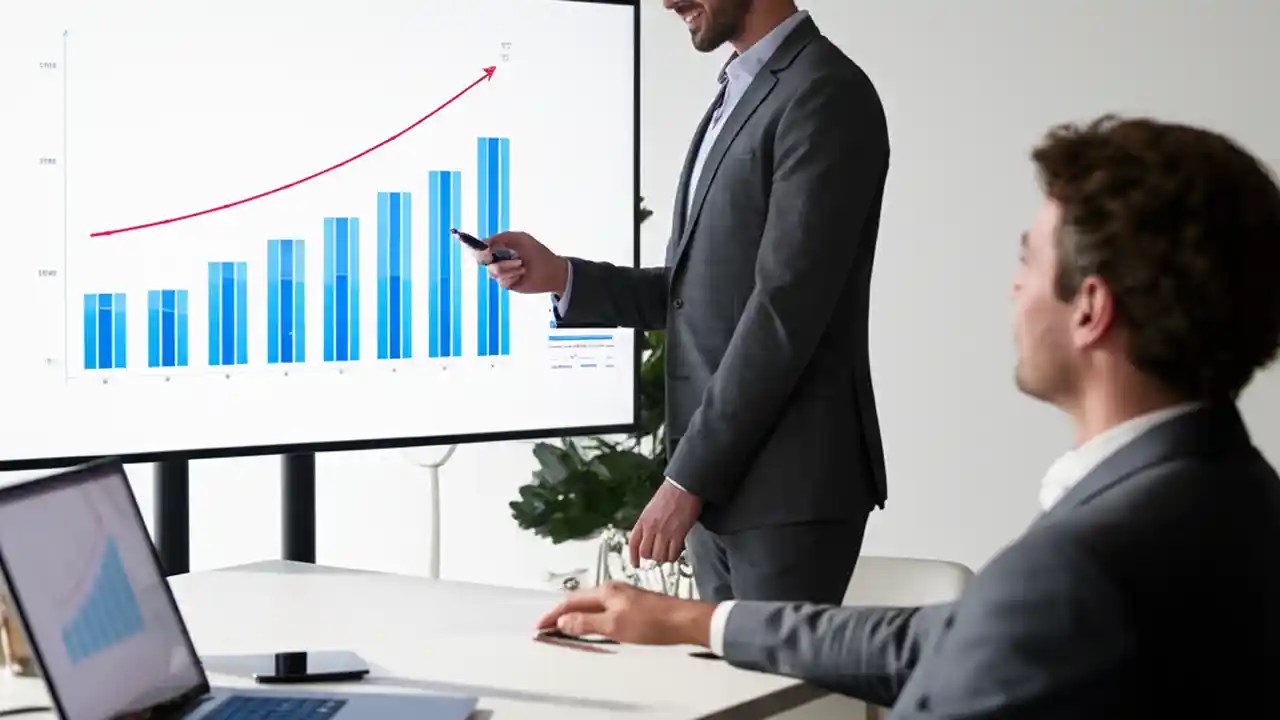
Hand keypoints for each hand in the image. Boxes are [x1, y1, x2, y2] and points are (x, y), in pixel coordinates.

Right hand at [473, 231, 568, 294]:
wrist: (551, 270)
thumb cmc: (537, 252)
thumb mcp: (520, 238)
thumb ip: (501, 238)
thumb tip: (484, 243)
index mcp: (500, 247)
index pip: (481, 247)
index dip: (477, 248)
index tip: (482, 248)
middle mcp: (499, 259)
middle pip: (481, 260)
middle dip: (487, 258)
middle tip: (492, 256)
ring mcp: (503, 272)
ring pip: (492, 271)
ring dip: (507, 267)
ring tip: (521, 265)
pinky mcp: (508, 284)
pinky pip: (501, 281)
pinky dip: (512, 276)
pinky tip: (522, 274)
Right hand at [536, 582, 714, 645]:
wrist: (684, 620)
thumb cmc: (650, 623)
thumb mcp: (615, 626)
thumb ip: (587, 623)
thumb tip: (562, 621)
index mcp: (605, 591)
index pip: (571, 601)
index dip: (553, 614)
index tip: (539, 627)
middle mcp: (612, 589)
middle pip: (579, 601)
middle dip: (561, 614)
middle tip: (547, 629)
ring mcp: (623, 595)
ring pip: (591, 605)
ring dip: (575, 616)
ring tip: (563, 629)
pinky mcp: (632, 604)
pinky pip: (602, 609)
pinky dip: (590, 617)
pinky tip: (591, 626)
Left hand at [629, 480, 701, 566]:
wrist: (683, 487)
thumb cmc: (669, 495)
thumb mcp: (651, 509)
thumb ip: (648, 524)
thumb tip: (649, 538)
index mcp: (643, 521)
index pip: (633, 543)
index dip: (633, 556)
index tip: (635, 564)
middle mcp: (651, 528)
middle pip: (646, 553)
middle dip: (652, 557)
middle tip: (658, 555)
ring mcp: (664, 532)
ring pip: (659, 556)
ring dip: (664, 558)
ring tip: (668, 553)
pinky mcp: (678, 534)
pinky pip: (673, 554)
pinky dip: (674, 556)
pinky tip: (677, 551)